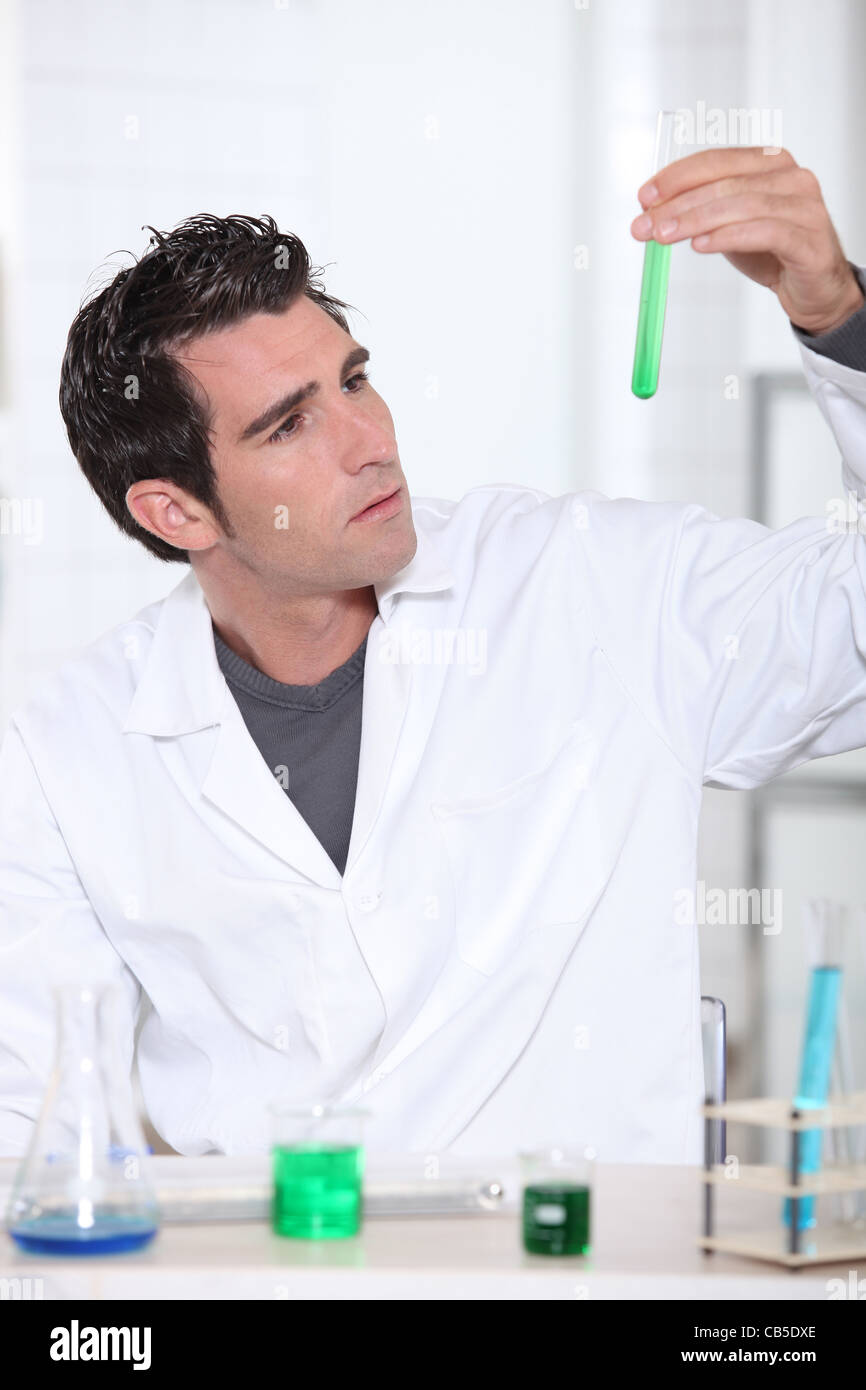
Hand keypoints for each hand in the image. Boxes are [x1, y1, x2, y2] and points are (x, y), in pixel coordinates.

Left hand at [630, 147, 864, 335]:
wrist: (814, 288)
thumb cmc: (773, 252)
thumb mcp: (729, 226)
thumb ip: (699, 212)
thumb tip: (651, 210)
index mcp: (770, 163)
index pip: (716, 160)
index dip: (676, 177)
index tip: (644, 197)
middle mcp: (791, 177)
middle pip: (724, 183)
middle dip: (677, 204)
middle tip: (645, 225)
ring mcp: (804, 206)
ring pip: (742, 205)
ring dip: (695, 220)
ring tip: (664, 236)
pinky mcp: (809, 240)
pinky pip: (765, 232)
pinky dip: (728, 237)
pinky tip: (701, 245)